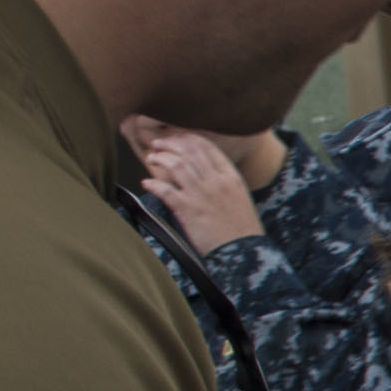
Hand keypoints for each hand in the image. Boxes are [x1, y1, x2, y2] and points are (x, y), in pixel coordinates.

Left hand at [126, 116, 265, 254]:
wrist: (244, 252)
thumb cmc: (241, 228)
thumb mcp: (239, 197)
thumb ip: (223, 182)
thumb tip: (203, 172)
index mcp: (230, 176)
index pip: (207, 147)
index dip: (187, 138)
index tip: (176, 138)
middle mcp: (216, 181)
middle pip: (189, 152)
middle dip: (170, 144)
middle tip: (158, 144)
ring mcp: (202, 195)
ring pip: (177, 165)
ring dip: (160, 159)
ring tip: (151, 158)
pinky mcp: (189, 210)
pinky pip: (166, 191)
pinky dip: (154, 185)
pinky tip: (146, 183)